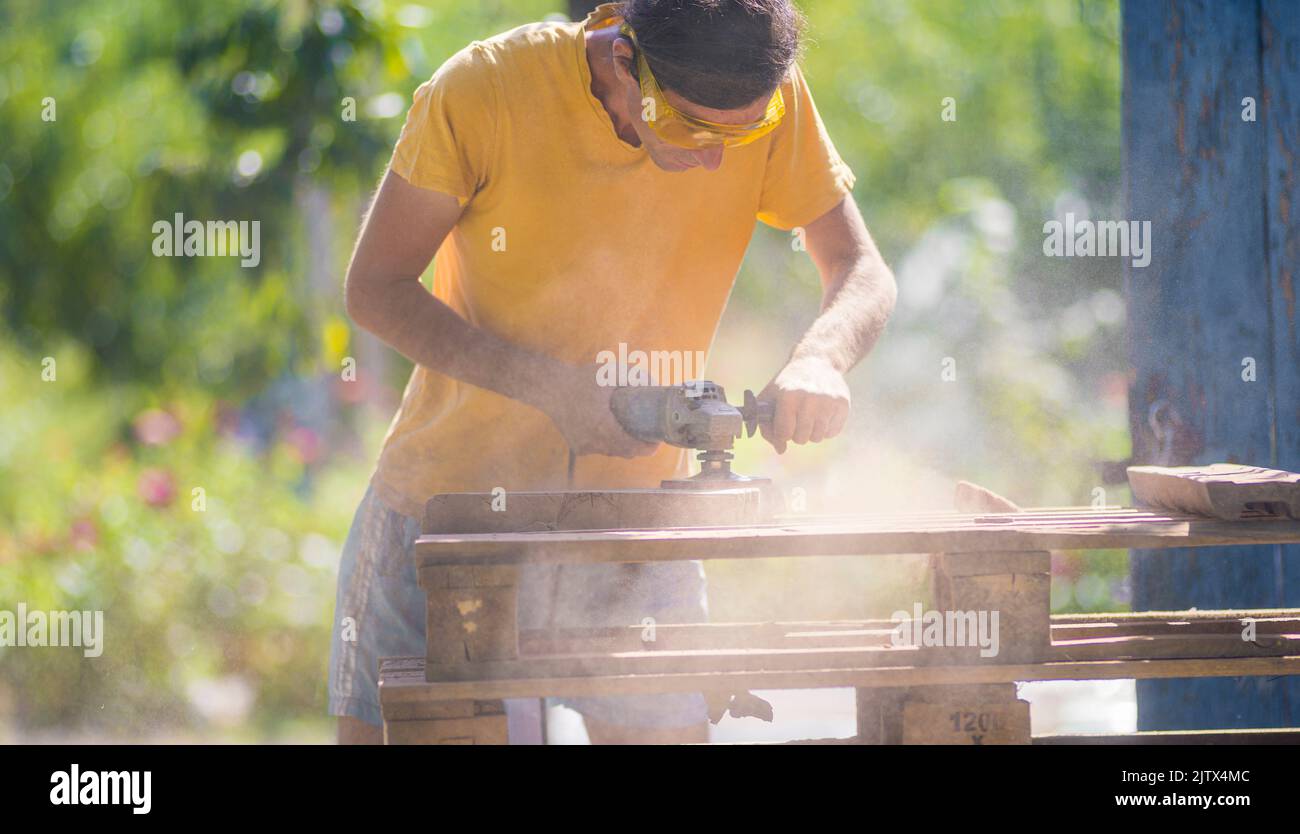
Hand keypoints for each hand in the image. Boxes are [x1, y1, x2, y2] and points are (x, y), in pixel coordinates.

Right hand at [540, 366, 660, 458]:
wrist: (549, 388)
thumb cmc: (580, 380)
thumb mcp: (609, 373)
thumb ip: (633, 376)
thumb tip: (653, 382)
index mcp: (604, 428)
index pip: (632, 447)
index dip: (648, 447)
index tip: (658, 440)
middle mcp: (594, 442)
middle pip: (625, 453)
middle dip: (639, 446)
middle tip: (649, 434)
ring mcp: (585, 447)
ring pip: (611, 452)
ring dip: (623, 446)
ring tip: (634, 433)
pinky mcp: (577, 447)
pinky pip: (599, 449)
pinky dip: (608, 443)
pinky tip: (612, 433)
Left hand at [758, 356, 850, 453]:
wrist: (817, 362)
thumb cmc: (788, 383)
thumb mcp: (770, 397)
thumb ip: (766, 425)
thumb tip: (780, 450)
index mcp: (788, 397)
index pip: (784, 434)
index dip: (781, 435)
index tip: (783, 428)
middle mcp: (809, 399)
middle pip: (801, 438)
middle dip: (796, 433)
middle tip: (796, 419)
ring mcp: (828, 401)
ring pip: (817, 438)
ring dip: (811, 432)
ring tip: (809, 416)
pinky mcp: (842, 404)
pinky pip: (832, 432)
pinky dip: (825, 429)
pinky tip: (822, 414)